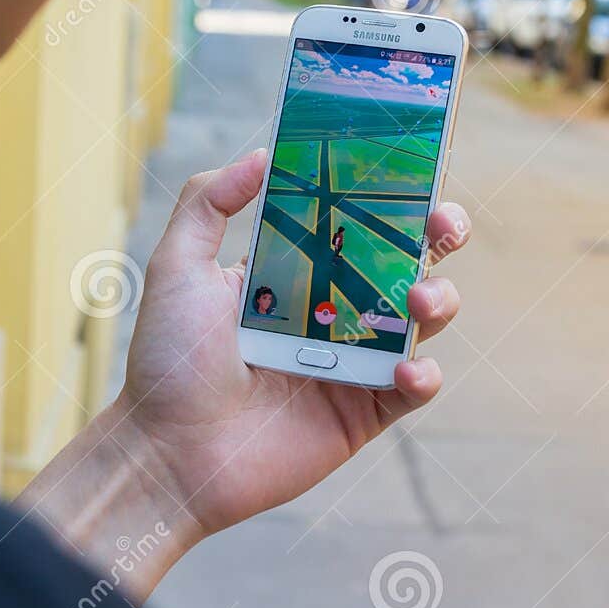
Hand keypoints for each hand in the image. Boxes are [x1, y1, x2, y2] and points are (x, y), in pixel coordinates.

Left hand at [116, 150, 470, 539]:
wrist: (169, 453)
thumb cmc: (167, 360)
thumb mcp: (178, 267)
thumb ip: (209, 203)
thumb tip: (261, 155)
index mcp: (298, 270)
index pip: (359, 220)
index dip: (394, 195)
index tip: (413, 172)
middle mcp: (334, 309)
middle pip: (407, 260)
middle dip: (438, 236)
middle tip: (441, 225)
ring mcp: (353, 360)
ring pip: (423, 318)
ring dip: (437, 299)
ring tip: (415, 300)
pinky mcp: (364, 412)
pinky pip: (414, 387)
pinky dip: (422, 374)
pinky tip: (402, 368)